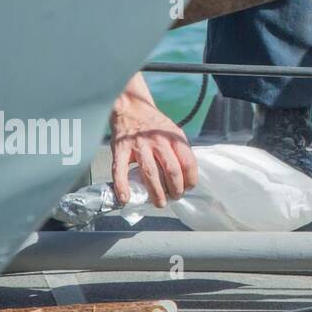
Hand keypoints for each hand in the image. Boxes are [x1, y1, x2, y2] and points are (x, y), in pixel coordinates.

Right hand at [109, 73, 197, 207]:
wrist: (132, 108)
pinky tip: (126, 199)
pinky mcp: (121, 150)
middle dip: (175, 189)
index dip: (190, 178)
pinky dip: (122, 186)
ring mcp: (139, 146)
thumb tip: (187, 174)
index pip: (188, 162)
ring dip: (156, 192)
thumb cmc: (154, 124)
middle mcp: (158, 142)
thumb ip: (179, 149)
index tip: (189, 187)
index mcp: (174, 137)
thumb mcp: (173, 131)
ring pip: (150, 173)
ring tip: (159, 203)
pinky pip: (120, 170)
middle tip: (175, 197)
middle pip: (171, 170)